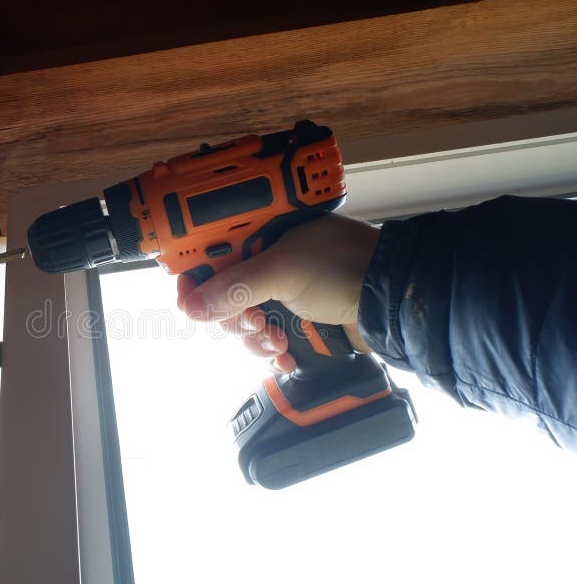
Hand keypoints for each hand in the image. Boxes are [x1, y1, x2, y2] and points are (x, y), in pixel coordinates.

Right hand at [176, 214, 378, 372]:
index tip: (192, 301)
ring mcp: (276, 288)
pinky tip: (283, 354)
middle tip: (255, 322)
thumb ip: (235, 287)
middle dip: (232, 315)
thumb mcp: (284, 271)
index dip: (195, 277)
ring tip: (278, 340)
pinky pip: (261, 336)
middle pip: (218, 292)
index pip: (208, 250)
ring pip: (238, 319)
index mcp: (259, 229)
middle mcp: (263, 256)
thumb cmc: (347, 266)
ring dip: (253, 337)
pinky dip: (268, 348)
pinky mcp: (289, 314)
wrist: (392, 301)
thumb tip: (192, 305)